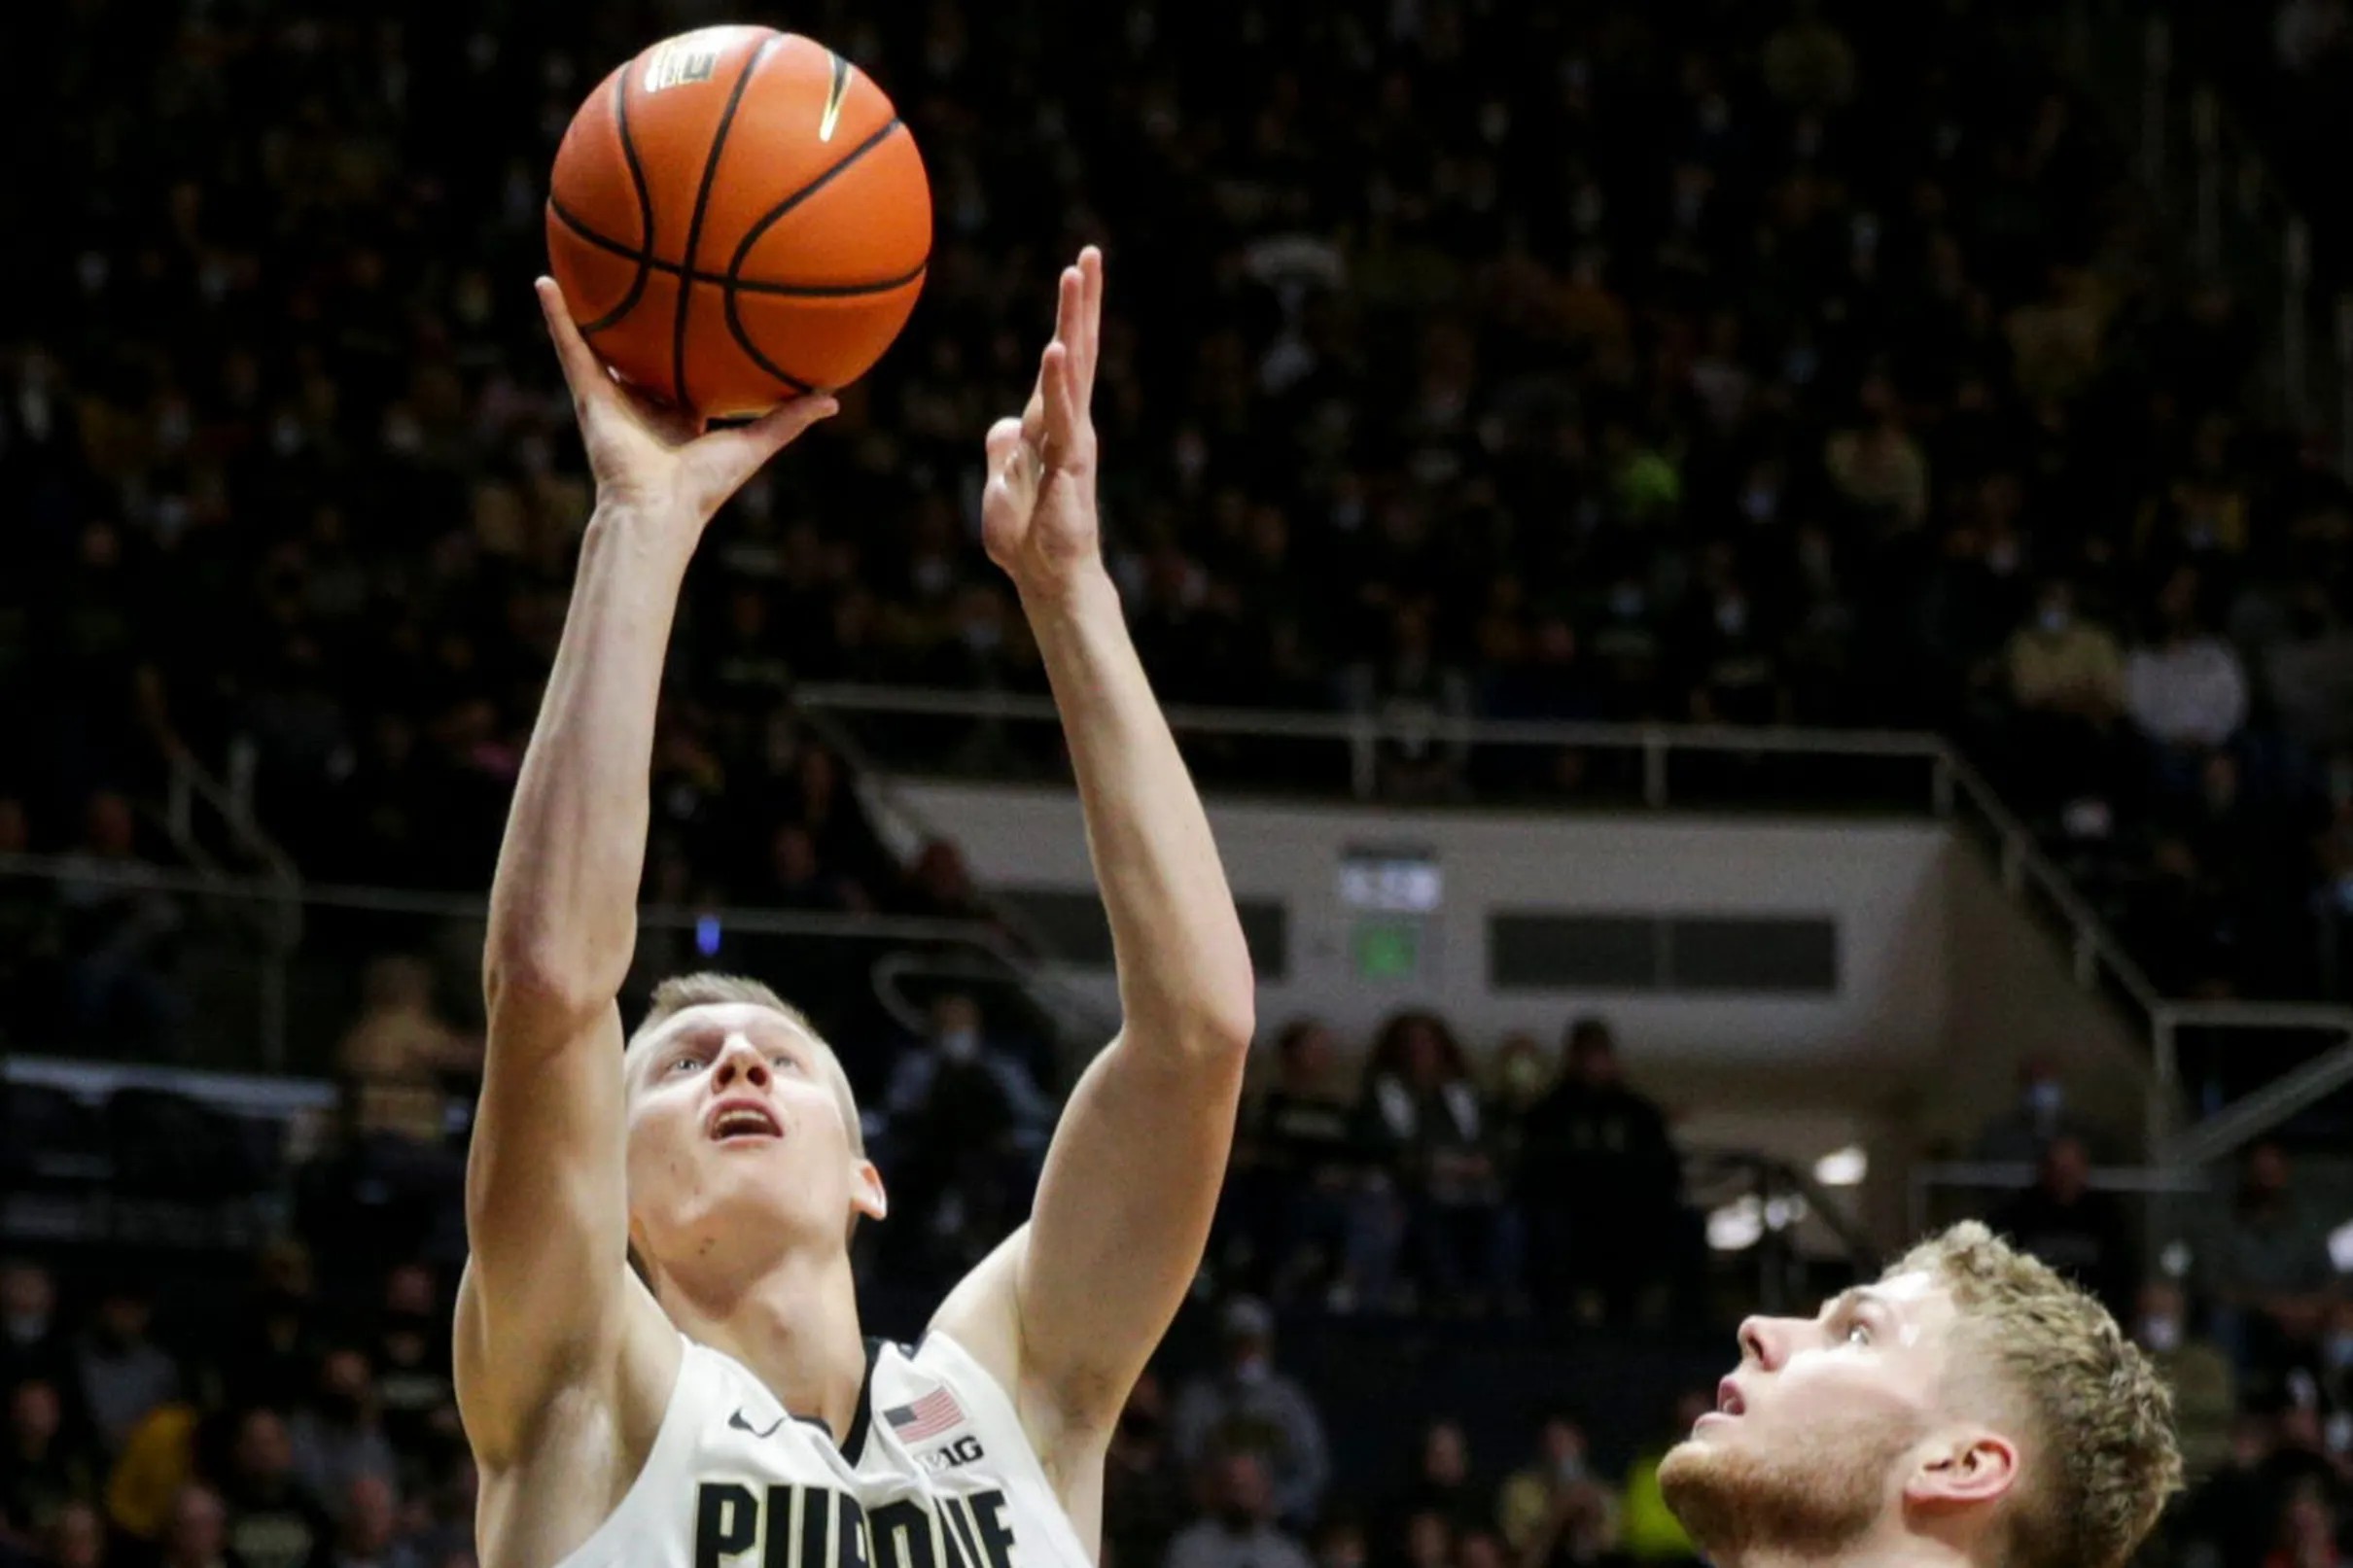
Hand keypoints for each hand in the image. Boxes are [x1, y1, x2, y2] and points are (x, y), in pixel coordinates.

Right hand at [536, 277, 835, 532]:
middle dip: (640, 323)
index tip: (697, 316)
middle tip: (643, 277)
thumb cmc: (705, 487)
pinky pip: (570, 346)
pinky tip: (545, 281)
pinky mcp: (588, 394)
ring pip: (599, 342)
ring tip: (578, 265)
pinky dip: (556, 315)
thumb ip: (789, 419)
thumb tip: (833, 397)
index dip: (689, 347)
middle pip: (640, 353)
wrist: (658, 507)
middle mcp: (644, 402)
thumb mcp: (754, 443)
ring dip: (587, 308)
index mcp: (679, 415)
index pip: (684, 372)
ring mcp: (614, 396)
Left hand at [983, 248, 1103, 600]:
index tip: (1076, 272)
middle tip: (1090, 254)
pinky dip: (1059, 380)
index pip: (1062, 359)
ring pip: (1075, 370)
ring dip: (1074, 320)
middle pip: (1079, 349)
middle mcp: (1068, 423)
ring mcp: (1072, 440)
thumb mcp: (1002, 484)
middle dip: (1083, 302)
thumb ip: (1003, 451)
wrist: (1047, 578)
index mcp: (1050, 424)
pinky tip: (1057, 347)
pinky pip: (1062, 413)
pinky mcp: (1070, 462)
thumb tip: (1004, 426)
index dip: (1069, 317)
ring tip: (1076, 276)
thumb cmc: (1027, 536)